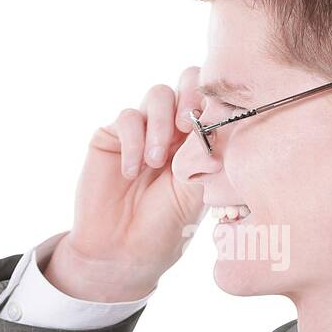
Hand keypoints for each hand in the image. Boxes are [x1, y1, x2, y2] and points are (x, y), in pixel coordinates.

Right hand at [44, 67, 206, 300]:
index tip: (213, 123)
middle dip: (189, 96)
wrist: (123, 252)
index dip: (215, 99)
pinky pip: (127, 118)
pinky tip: (133, 171)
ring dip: (160, 125)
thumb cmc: (165, 228)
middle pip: (186, 80)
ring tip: (156, 163)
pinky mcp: (113, 136)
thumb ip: (205, 155)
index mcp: (201, 140)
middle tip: (186, 127)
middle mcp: (174, 129)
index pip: (213, 98)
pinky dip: (133, 141)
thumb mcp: (195, 193)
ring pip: (158, 95)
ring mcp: (143, 130)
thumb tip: (219, 122)